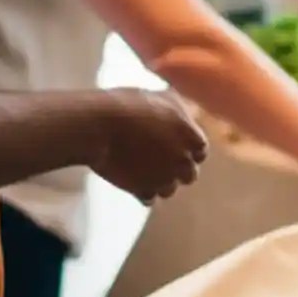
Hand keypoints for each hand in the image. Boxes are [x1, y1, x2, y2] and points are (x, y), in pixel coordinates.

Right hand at [92, 89, 207, 202]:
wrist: (97, 124)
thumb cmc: (124, 105)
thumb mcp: (157, 97)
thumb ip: (176, 110)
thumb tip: (186, 112)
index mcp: (190, 135)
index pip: (200, 151)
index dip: (188, 150)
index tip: (175, 147)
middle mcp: (183, 159)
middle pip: (189, 174)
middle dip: (176, 169)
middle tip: (157, 160)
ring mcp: (165, 177)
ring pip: (170, 189)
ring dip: (159, 182)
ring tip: (140, 169)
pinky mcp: (144, 190)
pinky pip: (149, 199)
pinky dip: (141, 191)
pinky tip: (130, 179)